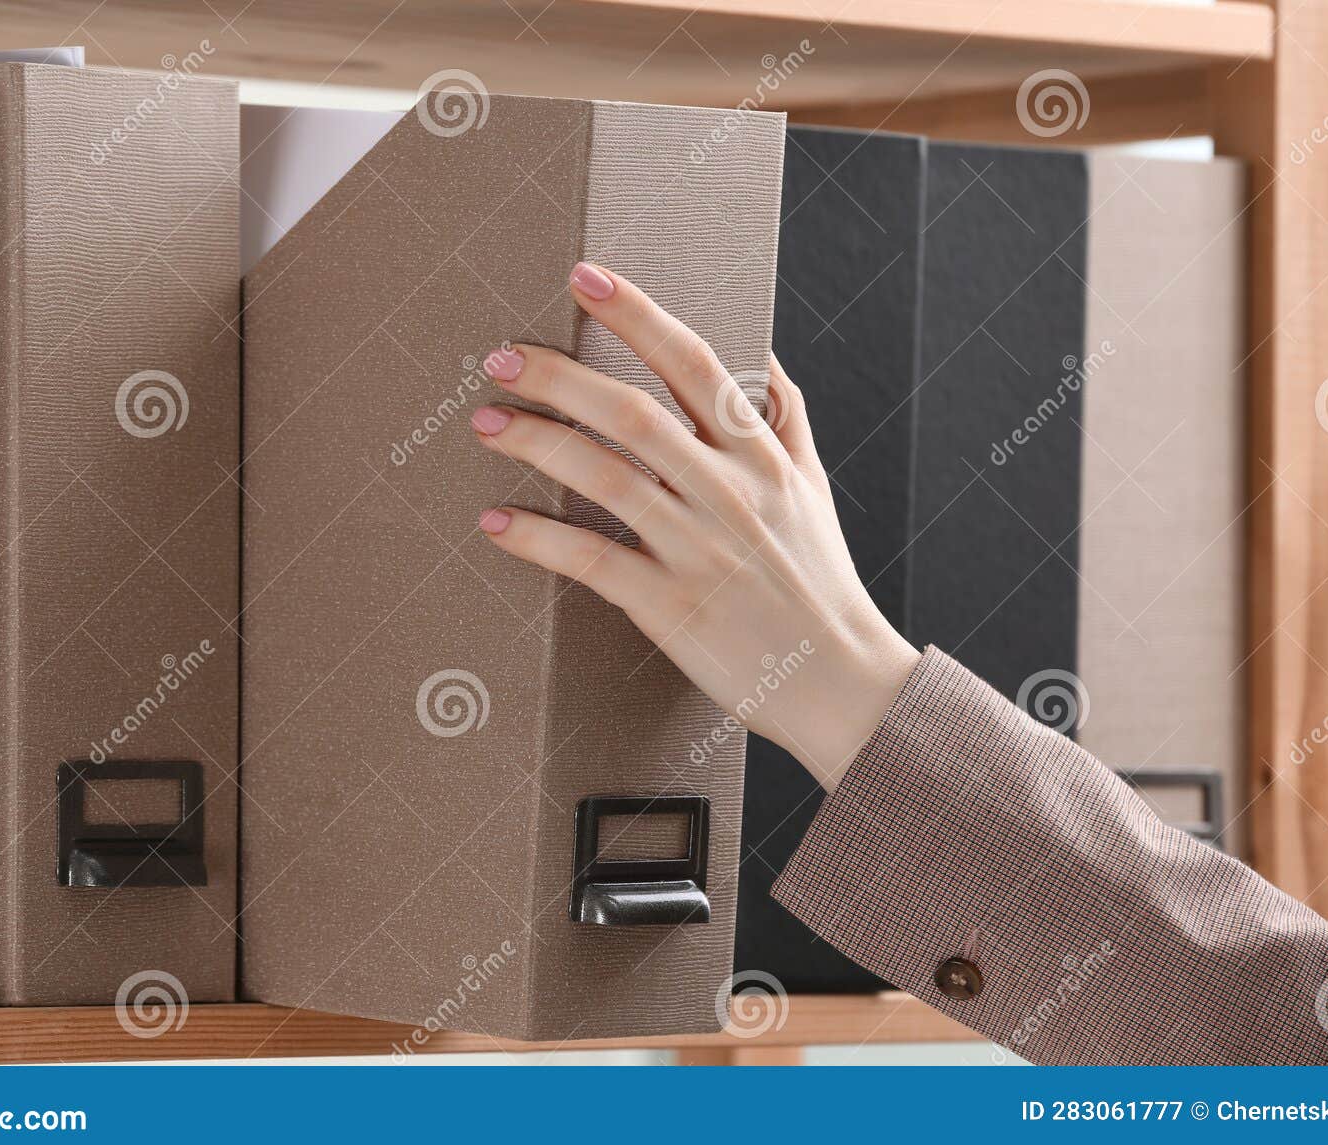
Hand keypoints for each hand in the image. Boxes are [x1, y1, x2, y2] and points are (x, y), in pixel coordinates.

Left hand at [470, 262, 919, 788]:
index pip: (695, 364)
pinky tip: (496, 522)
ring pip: (606, 478)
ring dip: (538, 444)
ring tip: (487, 422)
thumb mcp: (813, 490)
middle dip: (561, 376)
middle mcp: (729, 493)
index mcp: (761, 457)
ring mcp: (699, 550)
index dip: (638, 315)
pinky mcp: (671, 607)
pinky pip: (593, 561)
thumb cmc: (820, 582)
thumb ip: (785, 421)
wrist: (840, 684)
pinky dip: (539, 539)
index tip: (585, 277)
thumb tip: (761, 359)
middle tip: (502, 356)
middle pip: (634, 414)